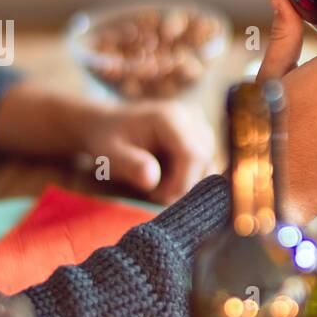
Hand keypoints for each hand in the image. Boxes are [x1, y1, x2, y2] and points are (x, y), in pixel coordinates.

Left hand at [76, 100, 215, 204]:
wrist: (108, 126)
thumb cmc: (108, 141)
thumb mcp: (110, 155)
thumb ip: (130, 166)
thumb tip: (151, 179)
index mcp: (170, 118)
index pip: (193, 155)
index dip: (181, 183)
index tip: (157, 198)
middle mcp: (192, 118)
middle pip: (205, 161)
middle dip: (183, 185)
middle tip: (153, 193)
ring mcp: (201, 127)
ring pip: (209, 166)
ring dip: (187, 183)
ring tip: (158, 185)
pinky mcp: (203, 139)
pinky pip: (207, 166)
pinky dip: (190, 179)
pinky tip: (168, 180)